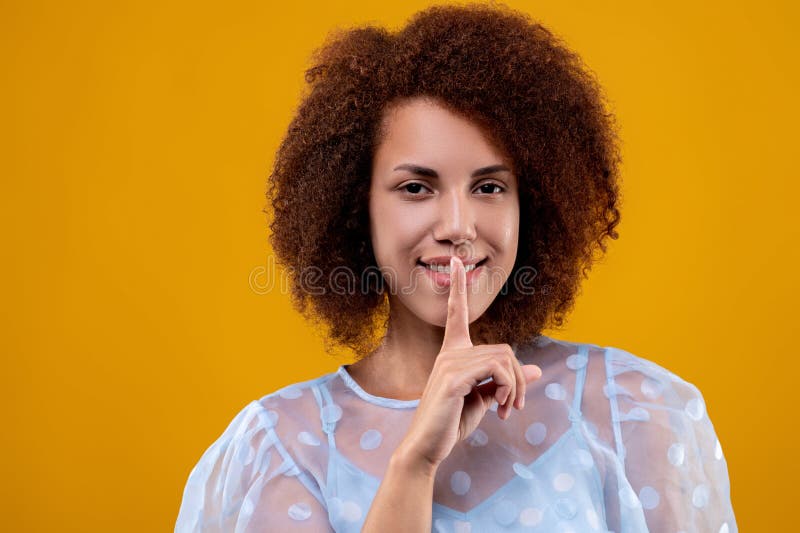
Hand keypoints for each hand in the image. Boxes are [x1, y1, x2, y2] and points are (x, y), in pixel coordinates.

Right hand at [397, 256, 541, 469]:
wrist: (426, 446)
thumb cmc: (451, 422)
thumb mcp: (483, 400)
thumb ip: (504, 382)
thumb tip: (535, 370)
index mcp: (453, 354)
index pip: (456, 313)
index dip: (457, 287)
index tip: (454, 261)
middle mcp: (449, 353)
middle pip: (503, 349)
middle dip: (518, 379)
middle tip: (515, 406)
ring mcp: (450, 364)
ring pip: (504, 359)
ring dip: (515, 387)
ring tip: (508, 410)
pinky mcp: (453, 379)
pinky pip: (497, 370)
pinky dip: (509, 389)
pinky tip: (501, 408)